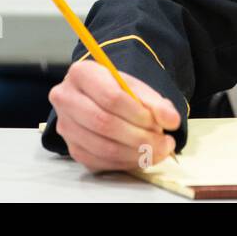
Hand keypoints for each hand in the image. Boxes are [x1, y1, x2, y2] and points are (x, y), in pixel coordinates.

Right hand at [48, 60, 181, 171]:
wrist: (96, 98)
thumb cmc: (115, 90)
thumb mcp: (136, 87)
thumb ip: (155, 102)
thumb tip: (171, 121)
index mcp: (81, 73)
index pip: (111, 97)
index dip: (138, 114)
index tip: (160, 124)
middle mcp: (66, 98)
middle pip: (104, 123)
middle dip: (140, 137)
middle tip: (165, 143)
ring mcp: (65, 125)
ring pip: (101, 146)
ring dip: (135, 153)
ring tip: (158, 151)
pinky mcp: (71, 147)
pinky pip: (98, 161)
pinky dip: (124, 162)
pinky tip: (141, 157)